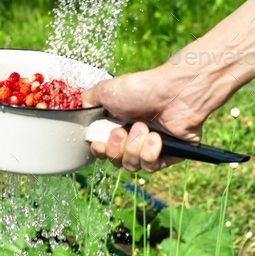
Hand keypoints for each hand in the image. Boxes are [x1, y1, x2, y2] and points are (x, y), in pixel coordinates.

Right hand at [81, 66, 205, 172]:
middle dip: (116, 148)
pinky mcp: (170, 155)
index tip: (100, 143)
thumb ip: (87, 103)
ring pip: (132, 166)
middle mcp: (134, 138)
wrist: (172, 91)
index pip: (104, 150)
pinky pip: (151, 167)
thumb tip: (81, 116)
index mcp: (118, 125)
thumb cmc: (141, 88)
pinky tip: (156, 137)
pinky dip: (150, 152)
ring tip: (143, 128)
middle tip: (122, 131)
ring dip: (134, 148)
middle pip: (116, 161)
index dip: (100, 150)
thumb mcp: (104, 91)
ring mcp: (152, 147)